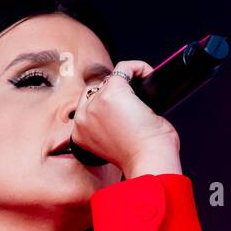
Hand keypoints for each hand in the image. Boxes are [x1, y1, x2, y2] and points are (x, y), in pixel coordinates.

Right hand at [72, 59, 181, 176]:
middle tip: (137, 103)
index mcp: (80, 134)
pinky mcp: (113, 92)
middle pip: (97, 91)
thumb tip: (125, 109)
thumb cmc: (142, 159)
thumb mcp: (118, 145)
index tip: (126, 110)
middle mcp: (83, 118)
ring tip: (146, 91)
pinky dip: (139, 68)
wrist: (150, 162)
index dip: (108, 105)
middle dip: (117, 94)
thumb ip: (111, 126)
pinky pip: (124, 68)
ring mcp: (96, 104)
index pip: (89, 107)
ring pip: (110, 80)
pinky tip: (149, 76)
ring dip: (128, 82)